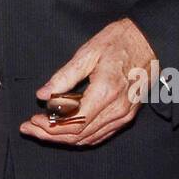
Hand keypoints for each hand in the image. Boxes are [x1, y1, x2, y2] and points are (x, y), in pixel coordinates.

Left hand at [20, 18, 157, 147]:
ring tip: (42, 130)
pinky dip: (80, 136)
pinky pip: (100, 134)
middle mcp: (116, 109)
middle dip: (50, 135)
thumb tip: (42, 95)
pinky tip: (65, 131)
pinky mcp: (127, 116)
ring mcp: (124, 115)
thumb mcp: (87, 53)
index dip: (49, 127)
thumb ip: (63, 77)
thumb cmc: (118, 42)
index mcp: (105, 92)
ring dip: (63, 138)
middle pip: (78, 135)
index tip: (31, 121)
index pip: (72, 123)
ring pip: (88, 138)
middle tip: (30, 128)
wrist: (149, 40)